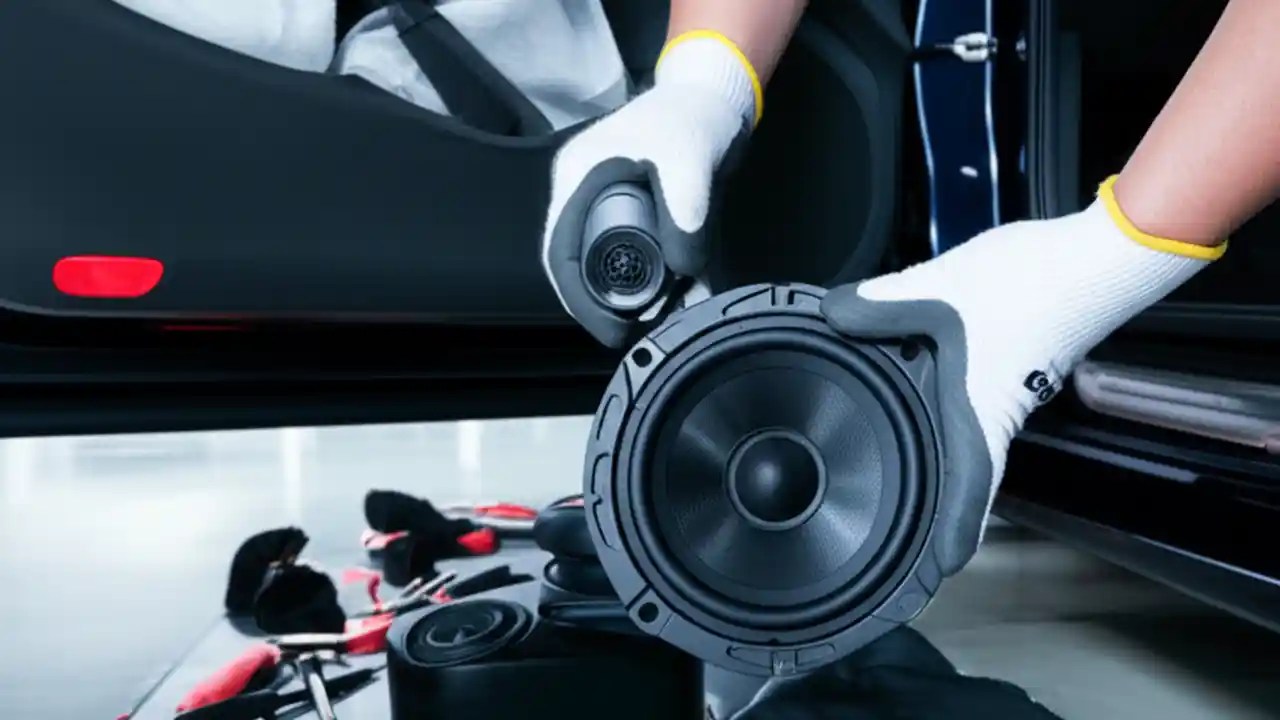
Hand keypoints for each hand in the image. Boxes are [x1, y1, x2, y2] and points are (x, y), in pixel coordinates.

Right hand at [541, 35, 757, 346]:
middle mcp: (587, 197)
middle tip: (644, 332)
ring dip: (643, 297)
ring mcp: (611, 207)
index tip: (612, 331)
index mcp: (579, 180)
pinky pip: (643, 257)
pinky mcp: (640, 215)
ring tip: (674, 318)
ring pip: (615, 267)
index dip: (580, 300)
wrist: (717, 96)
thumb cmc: (692, 115)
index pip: (561, 253)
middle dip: (610, 306)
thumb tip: (684, 269)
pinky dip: (665, 280)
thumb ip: (686, 208)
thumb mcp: (689, 158)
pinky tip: (691, 297)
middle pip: (583, 268)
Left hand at [821, 188, 1215, 574]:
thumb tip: (830, 313)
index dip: (951, 537)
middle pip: (965, 475)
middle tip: (907, 529)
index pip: (966, 494)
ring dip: (938, 455)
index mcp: (980, 413)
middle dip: (937, 505)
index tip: (938, 573)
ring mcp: (1009, 388)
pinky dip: (943, 410)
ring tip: (903, 467)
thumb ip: (879, 304)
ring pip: (966, 436)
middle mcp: (999, 412)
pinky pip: (970, 401)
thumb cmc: (1033, 284)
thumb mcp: (937, 290)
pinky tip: (918, 391)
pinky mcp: (1012, 363)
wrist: (1097, 254)